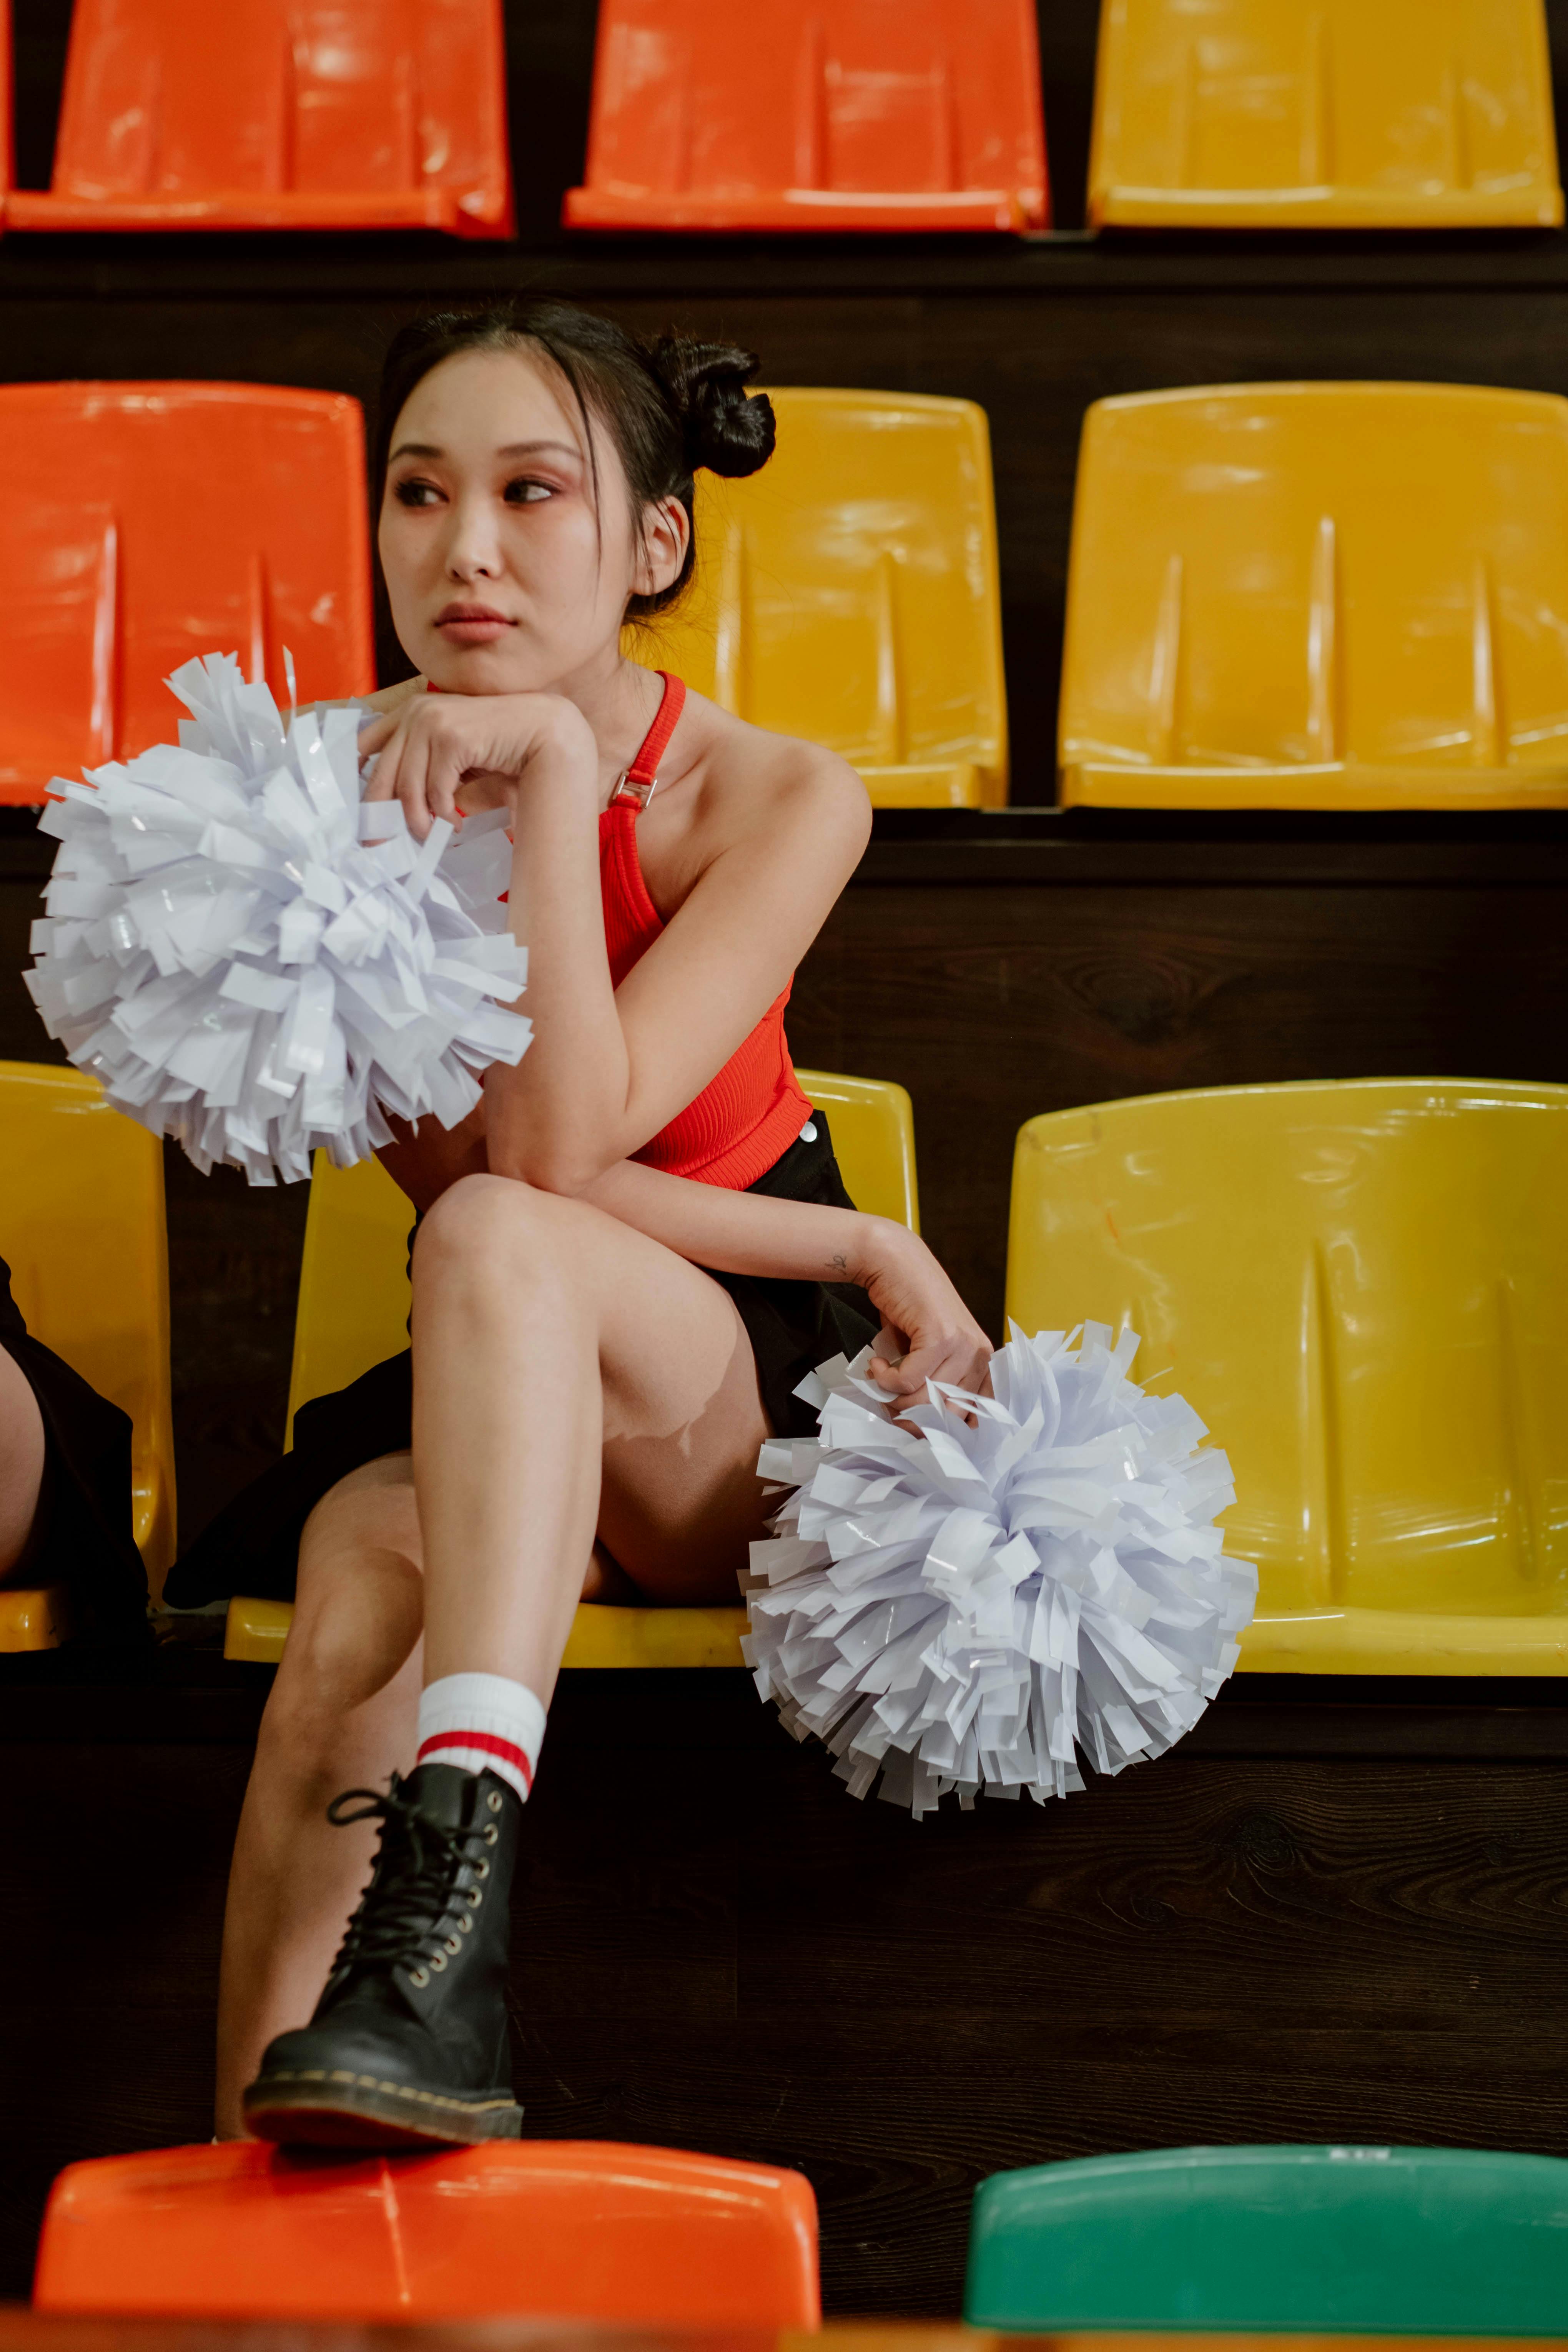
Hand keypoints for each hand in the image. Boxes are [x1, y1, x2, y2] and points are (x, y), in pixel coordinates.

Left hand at [357, 691, 595, 840]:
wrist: (547, 734)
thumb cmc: (503, 748)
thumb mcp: (456, 760)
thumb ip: (427, 773)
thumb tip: (401, 811)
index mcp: (413, 711)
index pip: (365, 742)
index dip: (353, 776)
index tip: (354, 806)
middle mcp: (416, 711)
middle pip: (380, 772)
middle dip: (378, 814)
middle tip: (377, 843)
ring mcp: (432, 720)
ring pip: (407, 787)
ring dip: (419, 819)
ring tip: (434, 833)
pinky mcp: (450, 735)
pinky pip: (434, 790)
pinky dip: (444, 814)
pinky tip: (457, 821)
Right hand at [847, 1218, 992, 1408]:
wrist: (893, 1262)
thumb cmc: (907, 1307)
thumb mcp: (927, 1351)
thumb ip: (932, 1381)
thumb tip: (918, 1423)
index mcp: (981, 1360)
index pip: (969, 1413)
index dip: (936, 1424)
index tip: (909, 1421)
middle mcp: (979, 1353)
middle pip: (945, 1412)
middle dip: (911, 1416)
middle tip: (887, 1401)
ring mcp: (963, 1344)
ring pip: (926, 1398)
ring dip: (893, 1396)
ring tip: (879, 1377)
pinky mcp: (941, 1336)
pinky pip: (908, 1380)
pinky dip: (885, 1378)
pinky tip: (876, 1362)